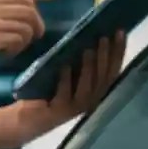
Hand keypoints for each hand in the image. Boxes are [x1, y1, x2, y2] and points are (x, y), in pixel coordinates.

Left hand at [7, 31, 125, 143]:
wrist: (27, 116)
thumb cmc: (49, 90)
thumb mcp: (68, 72)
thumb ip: (79, 60)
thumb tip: (88, 33)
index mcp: (96, 90)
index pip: (113, 70)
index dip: (119, 52)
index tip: (120, 32)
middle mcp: (91, 101)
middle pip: (105, 78)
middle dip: (107, 57)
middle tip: (104, 37)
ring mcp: (76, 108)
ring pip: (89, 87)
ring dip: (90, 68)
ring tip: (89, 50)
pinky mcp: (60, 112)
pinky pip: (66, 95)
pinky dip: (66, 80)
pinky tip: (65, 66)